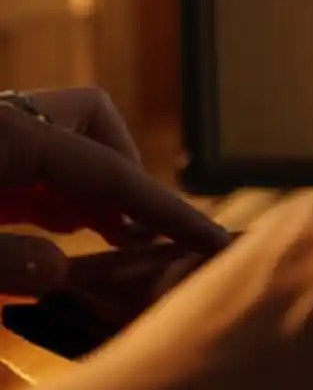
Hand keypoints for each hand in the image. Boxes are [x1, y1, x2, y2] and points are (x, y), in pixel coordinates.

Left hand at [0, 87, 228, 292]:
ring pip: (63, 140)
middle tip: (122, 230)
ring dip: (89, 187)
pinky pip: (30, 163)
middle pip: (93, 119)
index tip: (215, 240)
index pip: (109, 170)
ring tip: (94, 238)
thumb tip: (59, 270)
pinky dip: (53, 194)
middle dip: (124, 169)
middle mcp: (3, 126)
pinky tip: (48, 234)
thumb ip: (2, 262)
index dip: (167, 209)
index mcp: (4, 138)